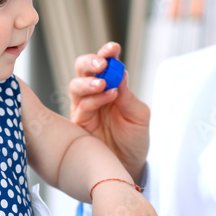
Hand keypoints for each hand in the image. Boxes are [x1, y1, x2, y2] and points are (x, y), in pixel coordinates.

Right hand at [69, 42, 149, 182]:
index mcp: (111, 86)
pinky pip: (81, 107)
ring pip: (76, 86)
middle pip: (83, 69)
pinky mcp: (77, 124)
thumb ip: (129, 96)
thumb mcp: (139, 116)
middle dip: (90, 62)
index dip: (106, 53)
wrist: (128, 167)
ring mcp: (84, 108)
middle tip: (102, 64)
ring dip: (88, 82)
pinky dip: (94, 99)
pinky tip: (108, 96)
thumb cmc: (134, 139)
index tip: (113, 48)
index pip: (105, 64)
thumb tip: (121, 74)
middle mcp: (94, 94)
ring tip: (103, 83)